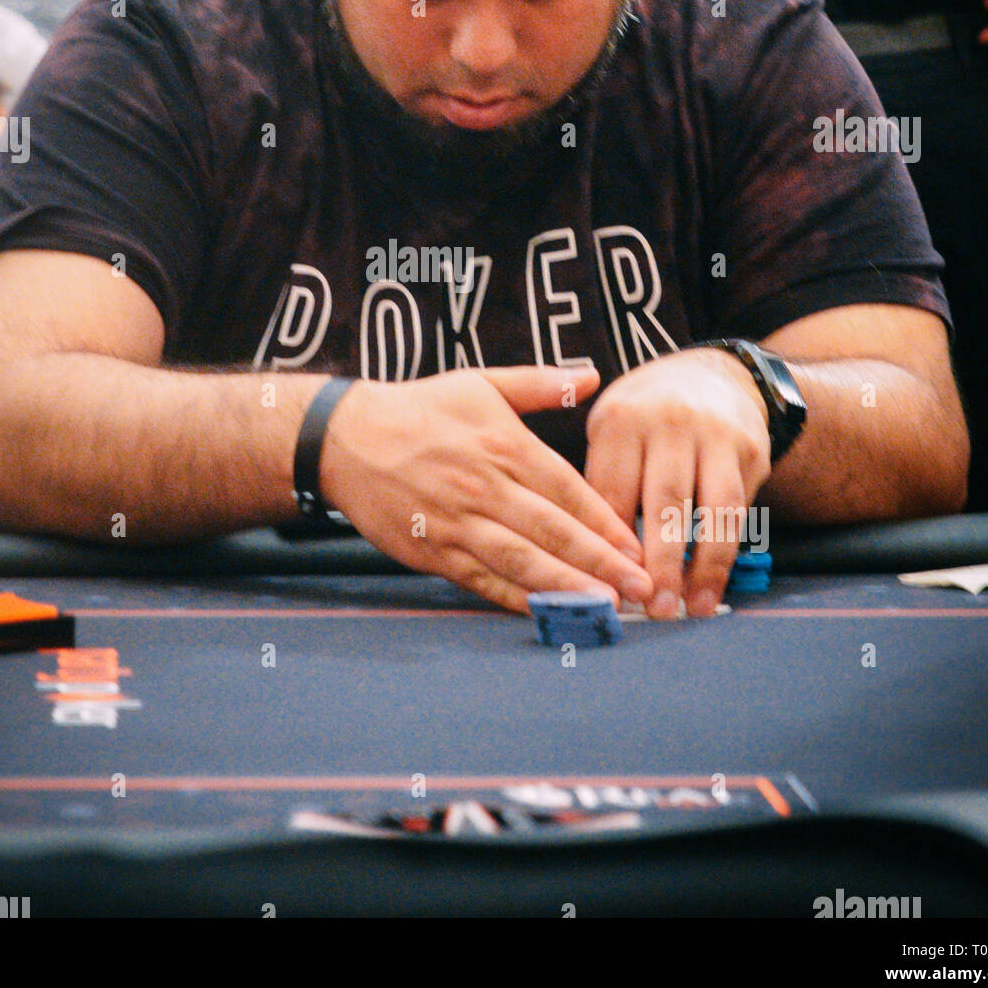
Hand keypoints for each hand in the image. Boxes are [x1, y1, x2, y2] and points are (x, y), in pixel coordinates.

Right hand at [319, 366, 651, 612]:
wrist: (345, 438)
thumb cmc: (418, 409)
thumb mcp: (480, 382)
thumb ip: (539, 384)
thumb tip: (591, 375)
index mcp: (503, 445)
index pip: (568, 489)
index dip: (606, 522)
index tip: (638, 546)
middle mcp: (484, 487)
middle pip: (553, 531)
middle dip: (602, 563)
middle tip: (642, 588)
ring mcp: (458, 523)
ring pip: (521, 562)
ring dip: (567, 587)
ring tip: (605, 606)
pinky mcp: (433, 552)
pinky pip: (482, 581)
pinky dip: (516, 599)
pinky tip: (548, 612)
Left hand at [584, 347, 770, 618]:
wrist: (712, 376)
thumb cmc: (644, 417)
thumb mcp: (610, 429)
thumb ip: (602, 480)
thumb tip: (595, 557)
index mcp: (622, 418)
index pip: (613, 489)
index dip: (609, 542)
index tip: (604, 584)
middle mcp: (671, 422)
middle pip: (665, 500)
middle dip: (659, 561)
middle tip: (652, 607)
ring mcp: (717, 435)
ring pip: (713, 509)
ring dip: (702, 565)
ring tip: (689, 607)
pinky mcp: (752, 452)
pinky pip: (740, 509)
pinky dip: (726, 553)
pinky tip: (712, 585)